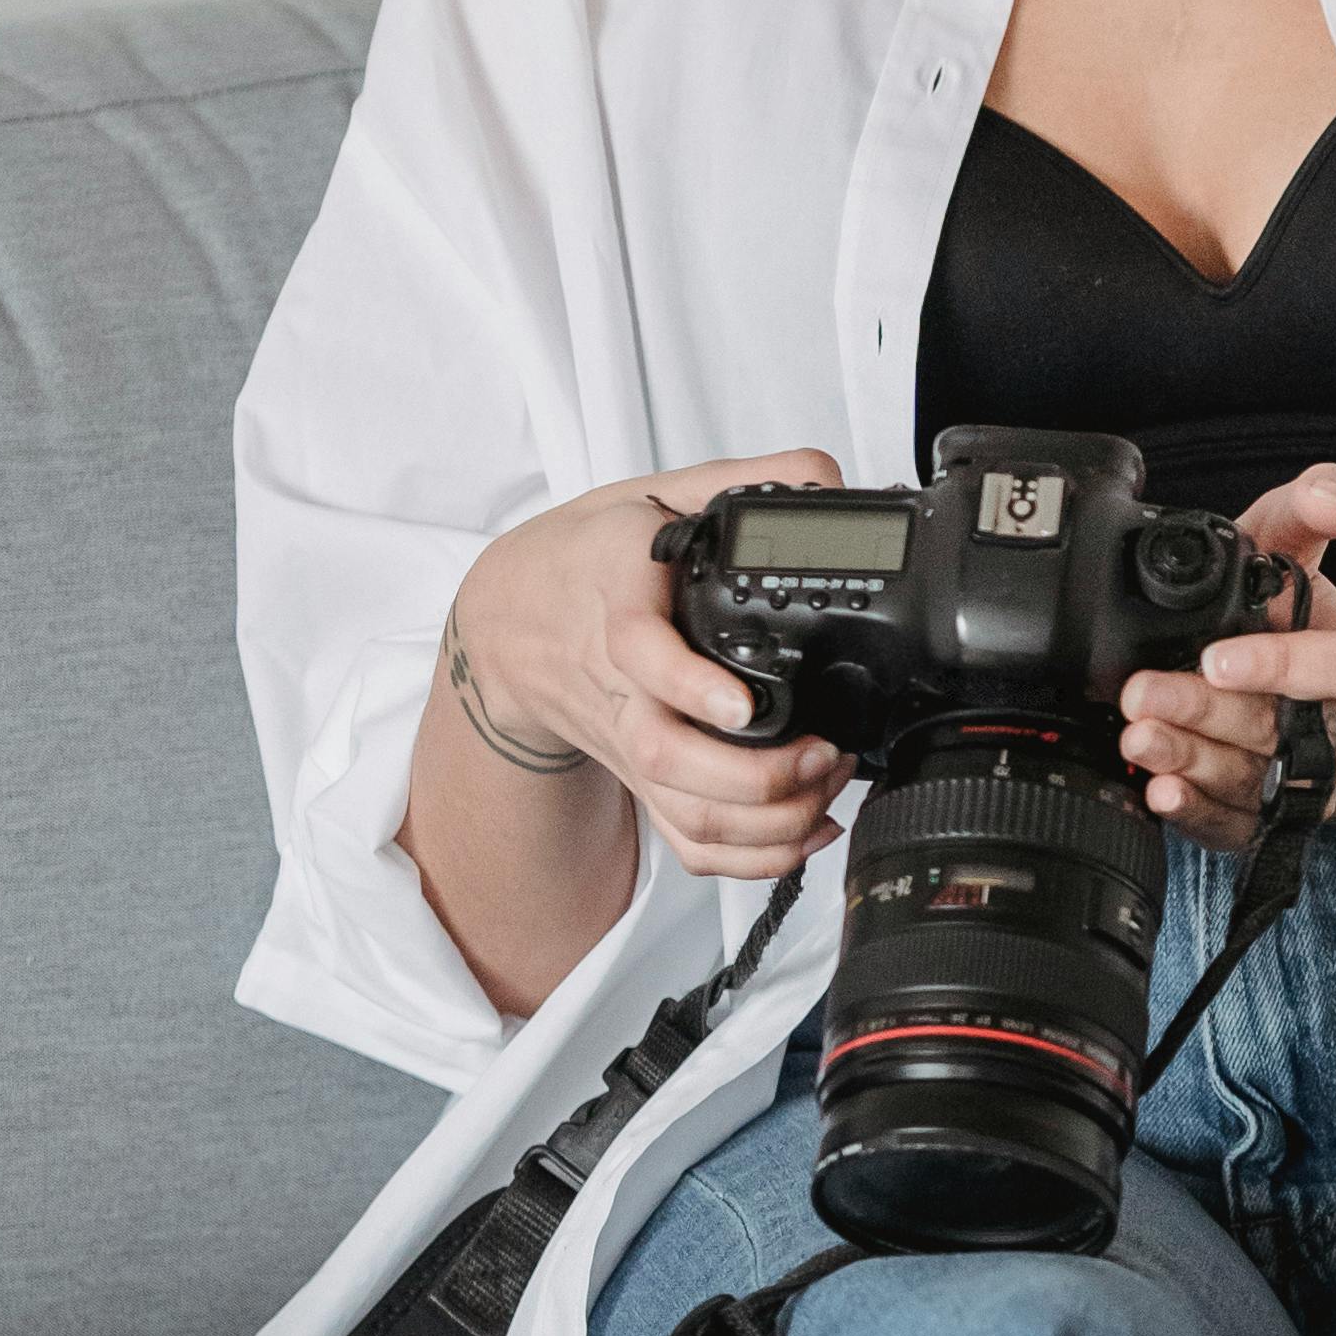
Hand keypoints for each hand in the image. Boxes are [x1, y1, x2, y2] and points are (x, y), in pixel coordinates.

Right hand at [444, 448, 856, 887]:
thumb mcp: (656, 494)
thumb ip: (742, 479)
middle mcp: (621, 688)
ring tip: (825, 783)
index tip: (742, 705)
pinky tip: (805, 830)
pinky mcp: (642, 777)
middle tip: (820, 750)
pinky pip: (688, 840)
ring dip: (765, 818)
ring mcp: (631, 742)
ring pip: (683, 811)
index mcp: (620, 606)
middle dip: (756, 774)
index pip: (640, 653)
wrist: (509, 619)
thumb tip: (825, 480)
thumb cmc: (588, 558)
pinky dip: (750, 856)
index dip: (690, 686)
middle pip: (669, 756)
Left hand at [1115, 460, 1335, 856]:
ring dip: (1190, 760)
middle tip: (1141, 695)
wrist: (1302, 696)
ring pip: (1253, 781)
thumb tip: (1332, 501)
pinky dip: (1195, 812)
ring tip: (1136, 738)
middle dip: (1205, 713)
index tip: (1215, 657)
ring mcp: (1310, 783)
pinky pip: (1237, 826)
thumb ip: (1307, 510)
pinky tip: (1160, 793)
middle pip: (1280, 730)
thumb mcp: (1293, 552)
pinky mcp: (1269, 821)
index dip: (1277, 665)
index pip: (1334, 667)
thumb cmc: (1290, 619)